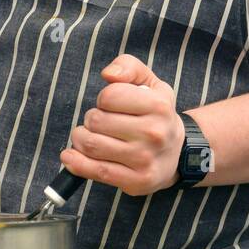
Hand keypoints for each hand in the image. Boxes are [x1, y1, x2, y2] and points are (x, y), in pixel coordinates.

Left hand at [61, 54, 183, 196]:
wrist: (178, 153)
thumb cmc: (157, 115)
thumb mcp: (151, 84)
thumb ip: (129, 67)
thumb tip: (108, 74)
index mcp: (158, 106)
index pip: (109, 96)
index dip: (103, 99)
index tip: (110, 106)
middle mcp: (154, 133)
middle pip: (96, 121)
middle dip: (90, 120)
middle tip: (99, 124)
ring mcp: (144, 159)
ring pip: (91, 145)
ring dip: (81, 139)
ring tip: (89, 137)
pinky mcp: (136, 181)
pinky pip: (96, 171)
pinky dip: (76, 163)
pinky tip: (70, 156)